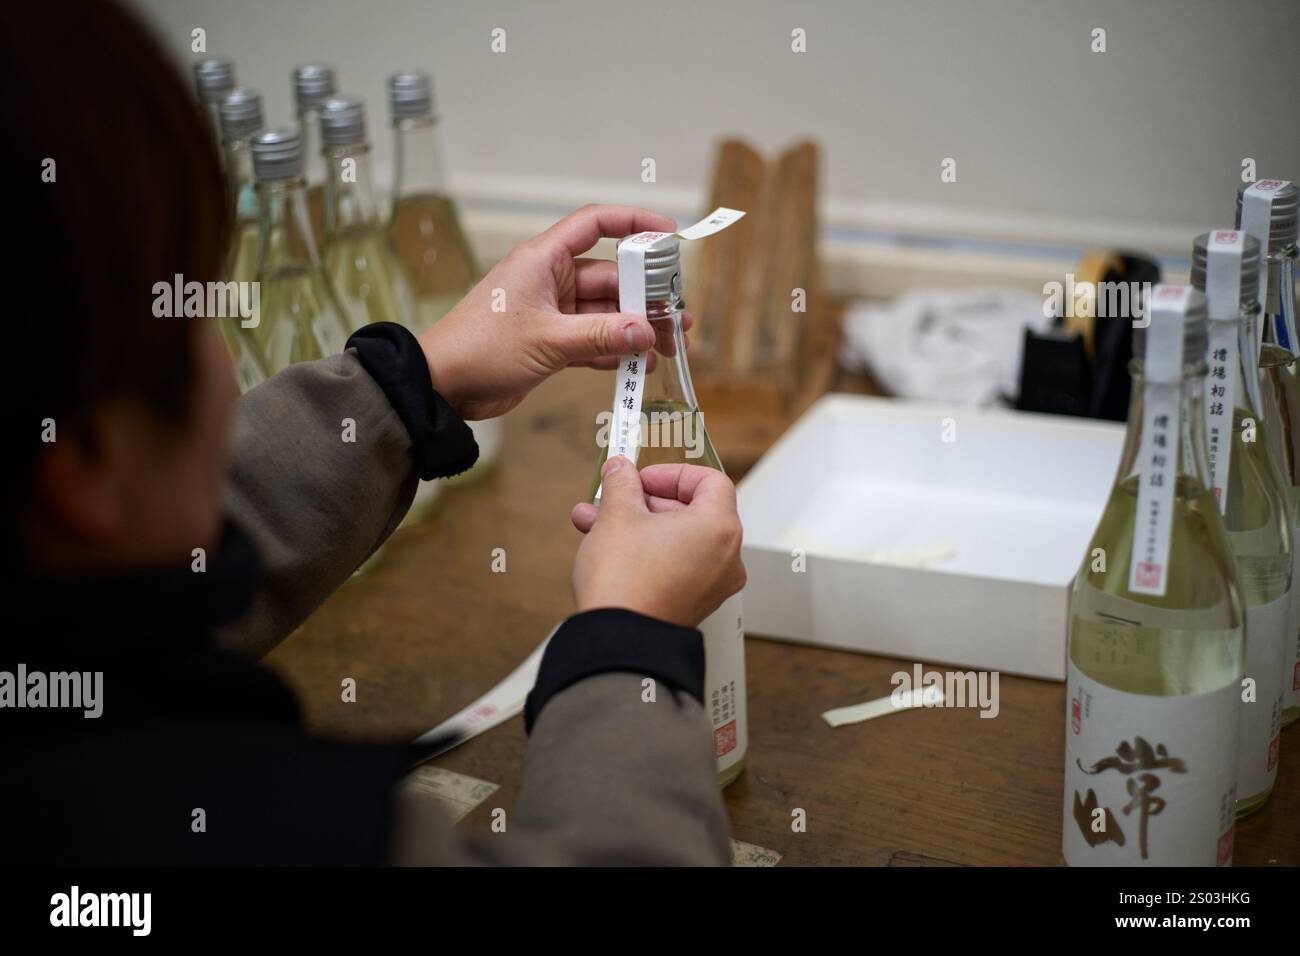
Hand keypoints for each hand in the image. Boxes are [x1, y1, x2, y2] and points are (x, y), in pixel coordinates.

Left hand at [418, 204, 679, 420]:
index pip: (595, 224)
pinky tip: (639, 364)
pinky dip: (614, 350)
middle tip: (677, 316)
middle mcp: (551, 280)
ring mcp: (552, 312)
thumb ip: (601, 335)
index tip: (668, 234)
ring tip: (671, 344)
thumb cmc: (482, 348)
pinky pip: (593, 339)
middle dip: (646, 297)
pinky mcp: (550, 341)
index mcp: (544, 260)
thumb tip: (646, 332)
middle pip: (611, 277)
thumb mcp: (548, 340)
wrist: (443, 386)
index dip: (633, 223)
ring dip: (635, 328)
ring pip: (606, 313)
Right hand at [569, 458, 746, 628]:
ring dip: (637, 525)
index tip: (642, 478)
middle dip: (645, 501)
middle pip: (692, 511)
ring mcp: (713, 584)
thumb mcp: (617, 516)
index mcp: (720, 528)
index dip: (673, 473)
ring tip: (593, 520)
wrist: (617, 642)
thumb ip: (622, 484)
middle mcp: (727, 557)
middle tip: (614, 496)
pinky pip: (676, 564)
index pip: (710, 481)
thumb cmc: (625, 581)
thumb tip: (620, 470)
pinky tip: (606, 546)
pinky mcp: (694, 603)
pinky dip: (648, 551)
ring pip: (677, 539)